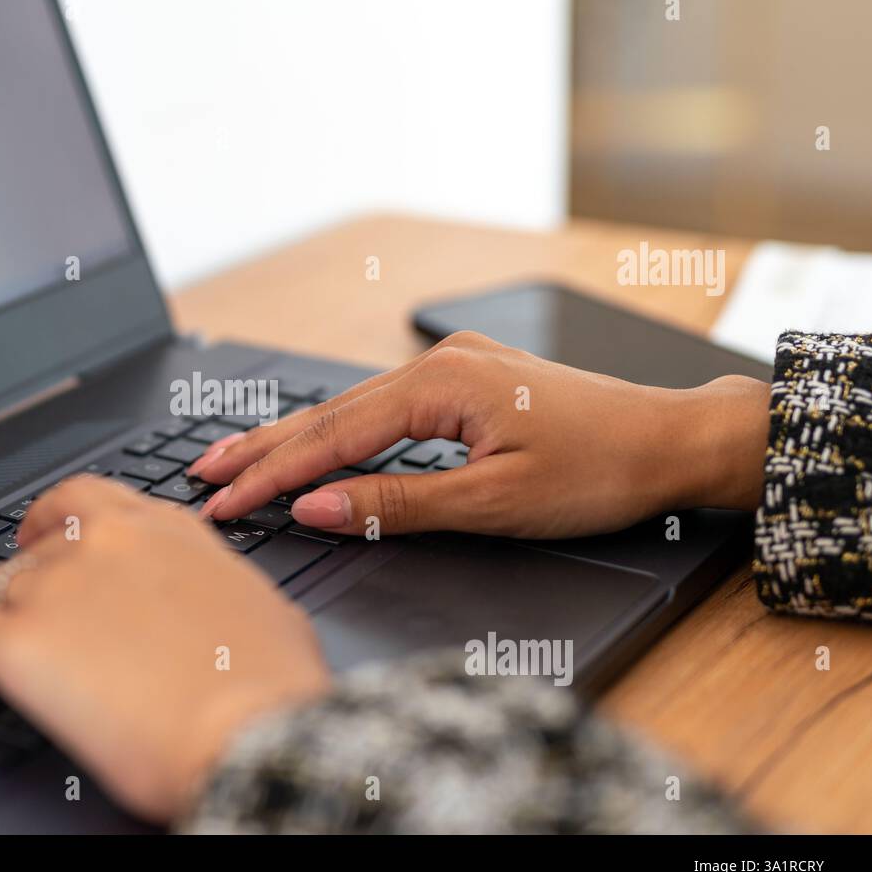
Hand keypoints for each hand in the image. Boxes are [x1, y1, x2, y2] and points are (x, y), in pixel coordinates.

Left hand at [0, 476, 330, 824]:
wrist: (247, 732)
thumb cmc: (268, 684)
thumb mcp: (261, 610)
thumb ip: (218, 590)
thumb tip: (215, 602)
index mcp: (166, 531)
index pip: (95, 503)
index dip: (66, 521)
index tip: (57, 534)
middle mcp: (105, 543)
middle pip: (40, 536)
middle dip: (23, 552)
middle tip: (16, 569)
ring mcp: (57, 586)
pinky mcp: (16, 640)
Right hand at [191, 330, 770, 538]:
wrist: (671, 442)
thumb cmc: (599, 471)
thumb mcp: (492, 504)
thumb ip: (394, 505)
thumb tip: (315, 507)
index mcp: (440, 385)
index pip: (331, 438)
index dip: (271, 475)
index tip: (221, 502)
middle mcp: (438, 364)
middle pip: (328, 413)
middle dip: (261, 447)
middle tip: (200, 472)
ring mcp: (452, 368)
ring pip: (350, 408)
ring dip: (292, 438)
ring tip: (235, 458)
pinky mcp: (465, 382)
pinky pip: (381, 408)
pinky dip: (337, 432)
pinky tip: (310, 442)